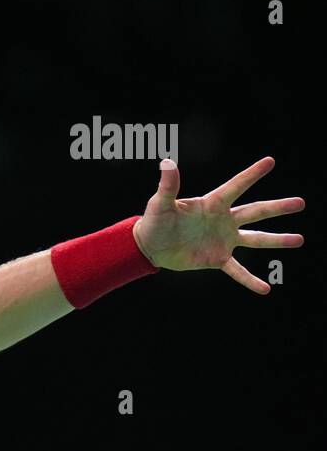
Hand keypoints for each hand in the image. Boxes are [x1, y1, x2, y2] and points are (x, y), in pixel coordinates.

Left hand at [132, 156, 304, 293]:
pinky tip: (265, 289)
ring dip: (277, 240)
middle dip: (278, 208)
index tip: (270, 161)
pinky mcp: (217, 258)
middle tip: (300, 203)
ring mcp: (223, 240)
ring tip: (299, 239)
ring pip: (256, 239)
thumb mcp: (161, 204)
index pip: (236, 186)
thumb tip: (166, 162)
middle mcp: (223, 220)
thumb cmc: (154, 221)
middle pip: (256, 211)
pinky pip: (237, 270)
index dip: (252, 174)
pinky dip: (250, 280)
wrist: (150, 247)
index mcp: (212, 204)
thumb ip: (168, 186)